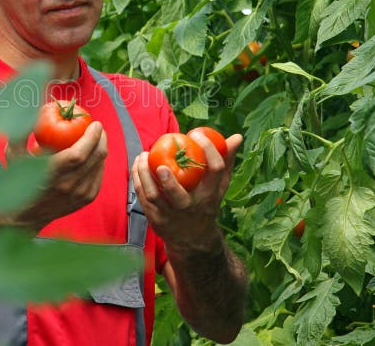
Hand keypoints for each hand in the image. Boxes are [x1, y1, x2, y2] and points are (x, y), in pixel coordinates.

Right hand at [7, 121, 107, 231]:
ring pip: (100, 165)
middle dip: (101, 138)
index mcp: (52, 173)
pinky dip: (99, 163)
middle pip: (96, 157)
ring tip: (95, 139)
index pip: (80, 153)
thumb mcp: (13, 155)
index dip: (92, 136)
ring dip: (101, 149)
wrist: (22, 216)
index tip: (94, 123)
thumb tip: (30, 109)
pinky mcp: (86, 200)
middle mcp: (69, 185)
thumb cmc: (17, 181)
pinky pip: (99, 176)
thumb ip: (20, 130)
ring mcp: (80, 194)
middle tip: (97, 127)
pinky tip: (94, 155)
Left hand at [131, 132, 242, 252]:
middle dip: (169, 181)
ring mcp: (171, 215)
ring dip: (145, 175)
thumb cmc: (206, 204)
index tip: (196, 133)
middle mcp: (191, 207)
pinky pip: (143, 197)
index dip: (208, 150)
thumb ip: (225, 161)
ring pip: (154, 195)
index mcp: (210, 195)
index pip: (215, 170)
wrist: (193, 241)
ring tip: (143, 156)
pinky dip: (138, 180)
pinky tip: (137, 165)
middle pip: (178, 195)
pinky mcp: (155, 219)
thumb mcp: (219, 187)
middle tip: (161, 164)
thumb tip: (237, 136)